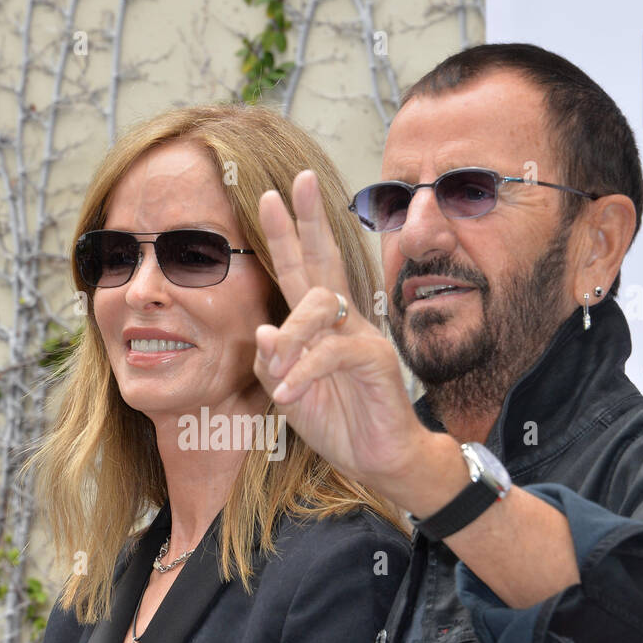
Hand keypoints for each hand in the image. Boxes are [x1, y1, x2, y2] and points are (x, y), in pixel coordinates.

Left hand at [253, 170, 428, 490]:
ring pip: (320, 305)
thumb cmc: (337, 423)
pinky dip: (304, 373)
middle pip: (324, 261)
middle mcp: (343, 321)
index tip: (270, 196)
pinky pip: (331, 353)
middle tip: (297, 182)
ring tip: (279, 372)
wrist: (378, 460)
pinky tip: (289, 396)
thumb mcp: (289, 394)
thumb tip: (264, 332)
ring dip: (291, 335)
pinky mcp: (375, 361)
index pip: (302, 270)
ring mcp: (362, 337)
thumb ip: (273, 364)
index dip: (287, 234)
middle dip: (309, 220)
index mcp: (320, 326)